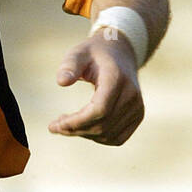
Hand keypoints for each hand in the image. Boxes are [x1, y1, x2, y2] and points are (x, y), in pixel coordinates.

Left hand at [49, 30, 143, 144]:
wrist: (120, 53)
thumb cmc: (94, 54)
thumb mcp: (78, 53)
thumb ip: (69, 65)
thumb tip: (62, 82)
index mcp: (117, 79)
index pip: (99, 110)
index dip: (76, 122)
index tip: (55, 124)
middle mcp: (131, 95)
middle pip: (102, 125)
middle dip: (75, 130)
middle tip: (54, 126)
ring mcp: (137, 107)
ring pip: (108, 134)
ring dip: (84, 134)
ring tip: (65, 123)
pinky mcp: (137, 116)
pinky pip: (117, 138)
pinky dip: (97, 137)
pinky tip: (82, 128)